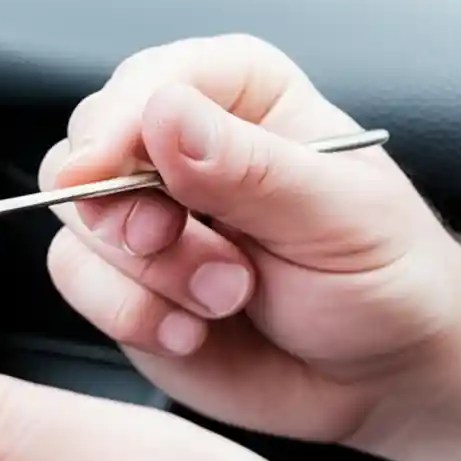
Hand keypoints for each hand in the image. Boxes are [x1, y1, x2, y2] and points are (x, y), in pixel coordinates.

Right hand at [39, 34, 460, 460]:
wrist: (380, 379)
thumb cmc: (383, 279)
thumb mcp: (338, 219)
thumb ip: (249, 169)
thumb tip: (165, 117)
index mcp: (242, 97)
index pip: (152, 81)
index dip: (118, 123)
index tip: (99, 170)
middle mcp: (178, 147)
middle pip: (87, 151)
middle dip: (129, 215)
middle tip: (181, 244)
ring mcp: (142, 216)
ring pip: (77, 223)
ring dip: (149, 276)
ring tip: (228, 298)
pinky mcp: (123, 279)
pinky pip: (77, 282)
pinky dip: (130, 315)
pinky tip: (192, 330)